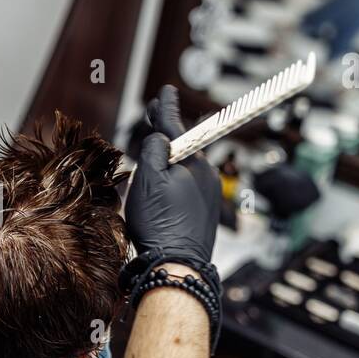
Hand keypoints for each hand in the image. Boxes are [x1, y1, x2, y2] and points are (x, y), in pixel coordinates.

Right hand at [125, 85, 221, 272]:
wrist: (179, 266)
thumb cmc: (160, 223)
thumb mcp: (148, 180)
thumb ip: (154, 150)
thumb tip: (161, 137)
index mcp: (194, 162)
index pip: (176, 127)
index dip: (167, 107)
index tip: (167, 90)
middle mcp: (207, 175)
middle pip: (182, 147)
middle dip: (167, 134)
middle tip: (154, 116)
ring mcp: (209, 196)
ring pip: (185, 170)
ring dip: (169, 162)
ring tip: (151, 160)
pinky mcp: (206, 214)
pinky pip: (188, 189)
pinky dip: (174, 183)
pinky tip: (162, 193)